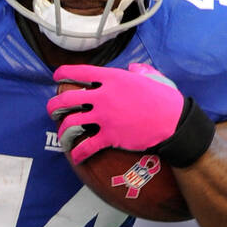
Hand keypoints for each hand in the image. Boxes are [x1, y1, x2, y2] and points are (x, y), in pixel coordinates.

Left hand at [47, 63, 184, 164]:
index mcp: (113, 78)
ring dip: (62, 130)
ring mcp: (105, 117)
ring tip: (62, 135)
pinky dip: (78, 153)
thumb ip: (138, 71)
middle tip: (52, 111)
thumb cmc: (164, 99)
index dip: (63, 73)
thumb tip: (133, 69)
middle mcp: (104, 96)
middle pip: (68, 99)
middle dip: (54, 106)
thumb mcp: (151, 77)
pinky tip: (75, 157)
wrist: (173, 122)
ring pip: (71, 123)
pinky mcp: (110, 136)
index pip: (80, 72)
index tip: (56, 76)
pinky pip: (86, 146)